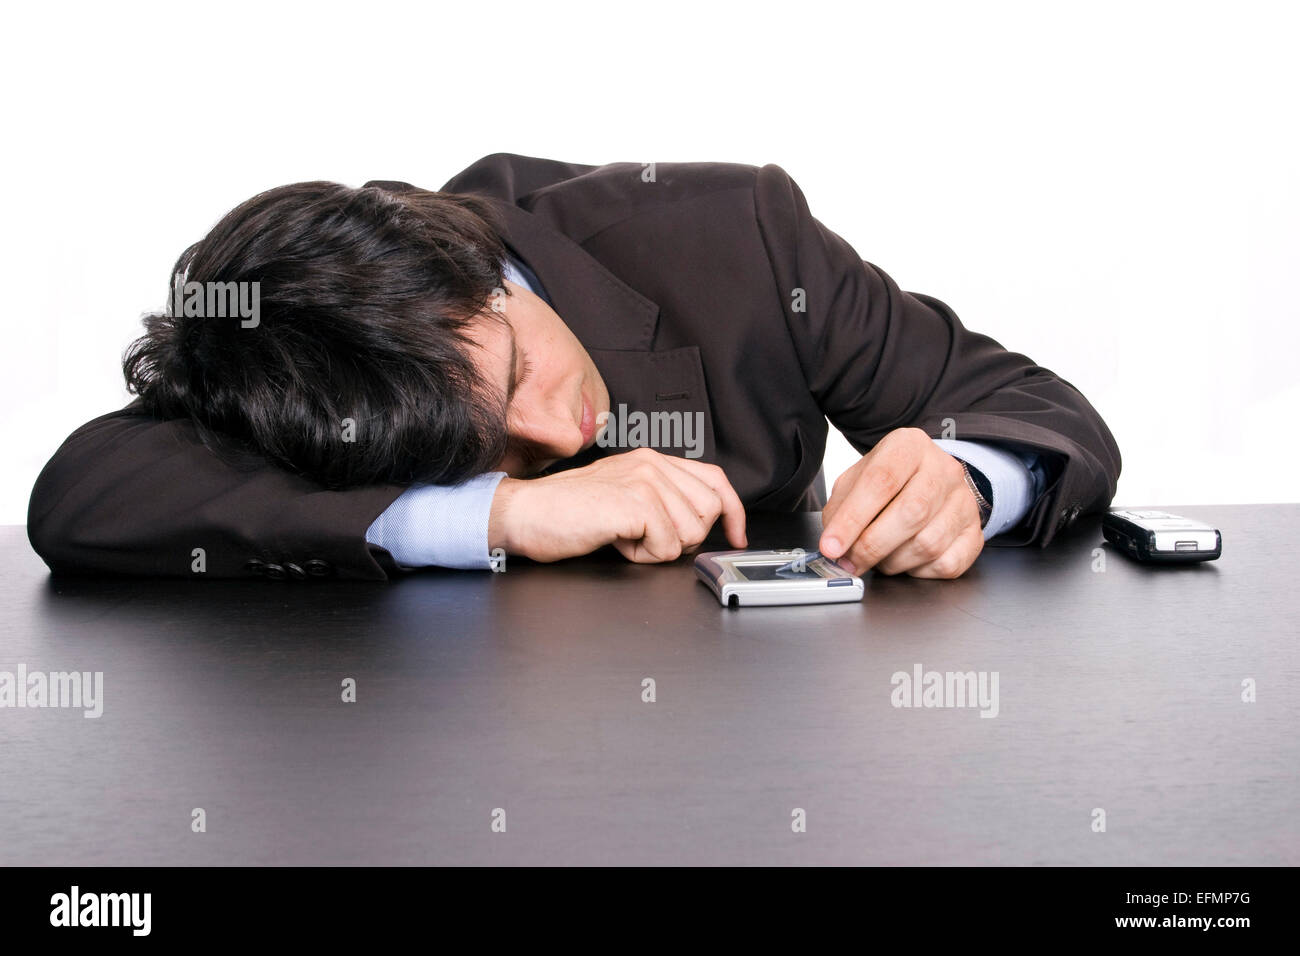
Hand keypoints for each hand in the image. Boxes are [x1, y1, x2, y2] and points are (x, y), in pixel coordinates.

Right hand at [489, 447, 747, 562]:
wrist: (525, 514)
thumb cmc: (567, 513)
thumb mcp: (623, 497)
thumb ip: (660, 499)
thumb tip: (698, 523)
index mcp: (652, 460)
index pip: (714, 480)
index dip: (733, 512)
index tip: (736, 536)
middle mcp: (652, 463)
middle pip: (708, 512)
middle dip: (684, 537)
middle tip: (645, 538)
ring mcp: (645, 480)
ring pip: (691, 533)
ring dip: (660, 549)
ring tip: (625, 538)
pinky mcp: (635, 503)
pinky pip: (666, 547)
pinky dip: (643, 556)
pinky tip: (616, 542)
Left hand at [819, 427, 983, 578]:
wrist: (925, 481)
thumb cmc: (885, 482)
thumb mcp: (855, 483)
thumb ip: (841, 512)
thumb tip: (834, 549)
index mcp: (909, 446)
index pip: (881, 482)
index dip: (853, 519)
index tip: (832, 547)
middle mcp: (943, 469)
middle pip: (911, 513)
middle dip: (872, 546)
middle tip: (851, 561)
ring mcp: (964, 501)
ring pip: (929, 544)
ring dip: (893, 561)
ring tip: (879, 556)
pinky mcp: (975, 532)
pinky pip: (947, 564)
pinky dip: (919, 572)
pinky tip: (906, 560)